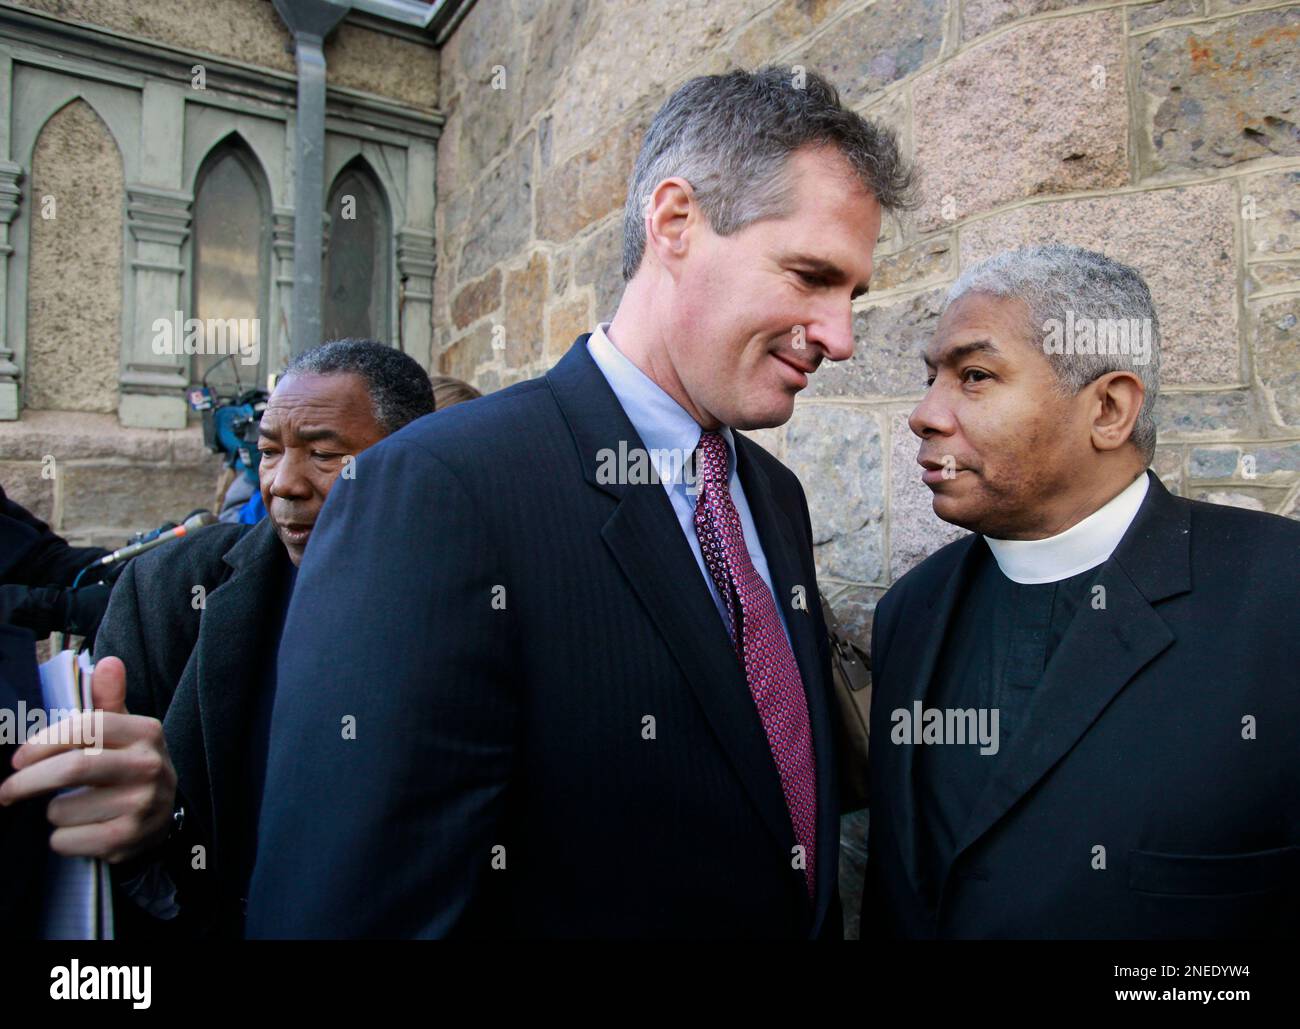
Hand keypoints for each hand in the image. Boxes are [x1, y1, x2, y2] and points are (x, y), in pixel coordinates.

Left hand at [0, 656, 176, 862]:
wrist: (161, 814)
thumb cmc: (127, 764)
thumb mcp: (123, 730)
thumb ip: (108, 699)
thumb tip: (108, 662)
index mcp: (146, 731)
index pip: (86, 728)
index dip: (43, 742)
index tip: (19, 758)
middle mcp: (149, 766)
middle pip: (71, 769)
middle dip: (27, 782)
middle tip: (7, 790)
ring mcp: (142, 805)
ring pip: (62, 809)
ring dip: (51, 811)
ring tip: (67, 808)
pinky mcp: (129, 839)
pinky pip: (67, 840)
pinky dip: (60, 838)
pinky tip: (79, 829)